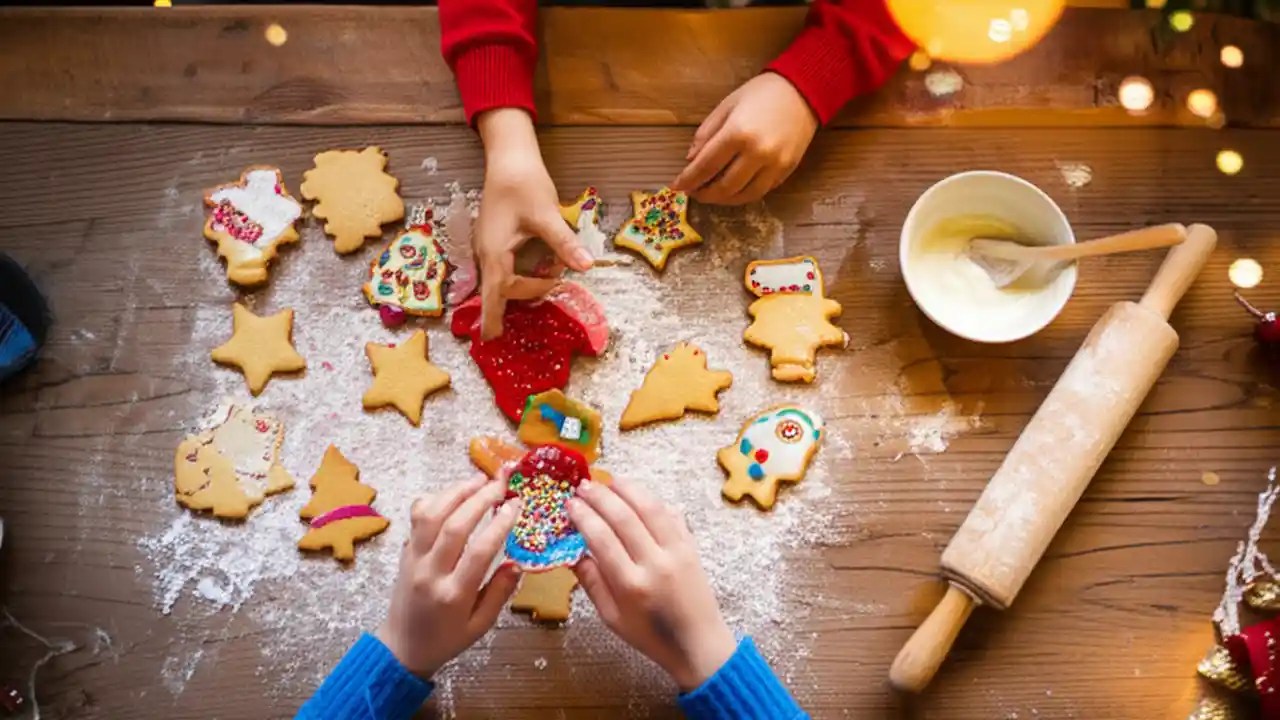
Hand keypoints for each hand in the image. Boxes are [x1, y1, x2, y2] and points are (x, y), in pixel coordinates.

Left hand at [376, 476, 521, 676]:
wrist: (401, 648)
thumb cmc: (445, 639)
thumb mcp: (480, 626)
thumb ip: (499, 593)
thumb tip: (516, 563)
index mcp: (453, 594)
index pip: (479, 551)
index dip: (500, 524)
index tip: (515, 505)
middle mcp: (430, 572)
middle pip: (454, 525)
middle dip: (479, 499)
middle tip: (500, 484)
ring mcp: (413, 559)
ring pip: (430, 515)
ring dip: (455, 492)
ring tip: (478, 480)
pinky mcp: (404, 552)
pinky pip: (416, 518)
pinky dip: (434, 500)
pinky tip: (452, 494)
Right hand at [474, 108, 592, 338]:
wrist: (508, 157)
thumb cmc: (524, 183)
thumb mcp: (547, 215)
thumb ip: (565, 243)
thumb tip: (587, 266)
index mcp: (496, 251)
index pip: (498, 292)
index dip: (496, 316)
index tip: (498, 336)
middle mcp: (487, 251)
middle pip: (496, 290)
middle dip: (505, 308)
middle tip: (512, 325)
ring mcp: (488, 245)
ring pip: (498, 279)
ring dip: (516, 290)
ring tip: (534, 296)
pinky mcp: (494, 238)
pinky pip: (500, 268)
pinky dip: (514, 278)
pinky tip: (533, 274)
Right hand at [568, 478, 736, 690]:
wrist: (699, 644)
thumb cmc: (651, 636)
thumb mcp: (612, 618)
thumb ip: (592, 583)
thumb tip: (573, 553)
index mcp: (631, 585)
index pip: (602, 539)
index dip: (584, 516)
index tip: (570, 504)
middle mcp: (656, 563)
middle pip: (625, 517)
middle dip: (601, 497)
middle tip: (584, 486)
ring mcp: (678, 552)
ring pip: (651, 508)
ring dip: (628, 489)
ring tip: (609, 481)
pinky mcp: (692, 546)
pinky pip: (672, 515)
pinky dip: (654, 501)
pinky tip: (638, 496)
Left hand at [672, 73, 818, 205]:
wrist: (803, 91)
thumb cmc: (761, 93)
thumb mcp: (727, 105)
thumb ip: (706, 133)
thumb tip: (691, 160)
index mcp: (737, 132)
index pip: (706, 165)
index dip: (688, 179)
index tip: (677, 186)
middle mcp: (757, 152)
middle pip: (724, 186)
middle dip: (704, 193)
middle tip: (694, 192)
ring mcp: (774, 164)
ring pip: (743, 195)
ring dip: (723, 199)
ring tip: (712, 194)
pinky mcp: (787, 170)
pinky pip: (761, 191)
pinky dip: (743, 195)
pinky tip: (733, 190)